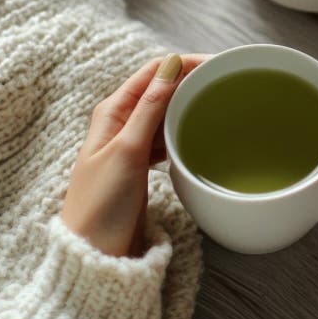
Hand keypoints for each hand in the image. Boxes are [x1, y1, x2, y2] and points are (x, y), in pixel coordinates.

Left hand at [61, 53, 207, 257]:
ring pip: (165, 111)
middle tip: (223, 82)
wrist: (94, 255)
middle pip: (161, 88)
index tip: (215, 64)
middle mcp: (121, 121)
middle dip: (189, 81)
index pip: (154, 71)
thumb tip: (171, 64)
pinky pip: (165, 135)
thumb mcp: (128, 150)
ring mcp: (131, 143)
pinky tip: (197, 132)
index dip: (185, 62)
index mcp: (113, 111)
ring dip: (186, 104)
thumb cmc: (102, 204)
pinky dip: (182, 128)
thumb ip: (150, 106)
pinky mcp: (141, 163)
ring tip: (216, 102)